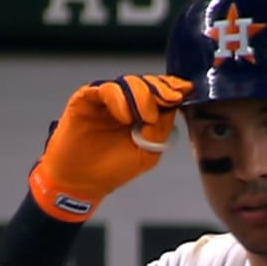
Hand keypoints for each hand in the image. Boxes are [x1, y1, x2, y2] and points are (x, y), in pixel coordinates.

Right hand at [28, 74, 190, 221]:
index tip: (185, 90)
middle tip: (171, 99)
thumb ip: (161, 130)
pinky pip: (105, 90)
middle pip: (147, 83)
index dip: (173, 87)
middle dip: (162, 89)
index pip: (161, 91)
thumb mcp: (147, 153)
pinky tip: (125, 117)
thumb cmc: (113, 169)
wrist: (80, 182)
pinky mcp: (86, 100)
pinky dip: (118, 100)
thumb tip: (172, 105)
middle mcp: (125, 102)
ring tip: (147, 117)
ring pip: (128, 83)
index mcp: (143, 112)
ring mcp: (105, 99)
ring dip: (143, 96)